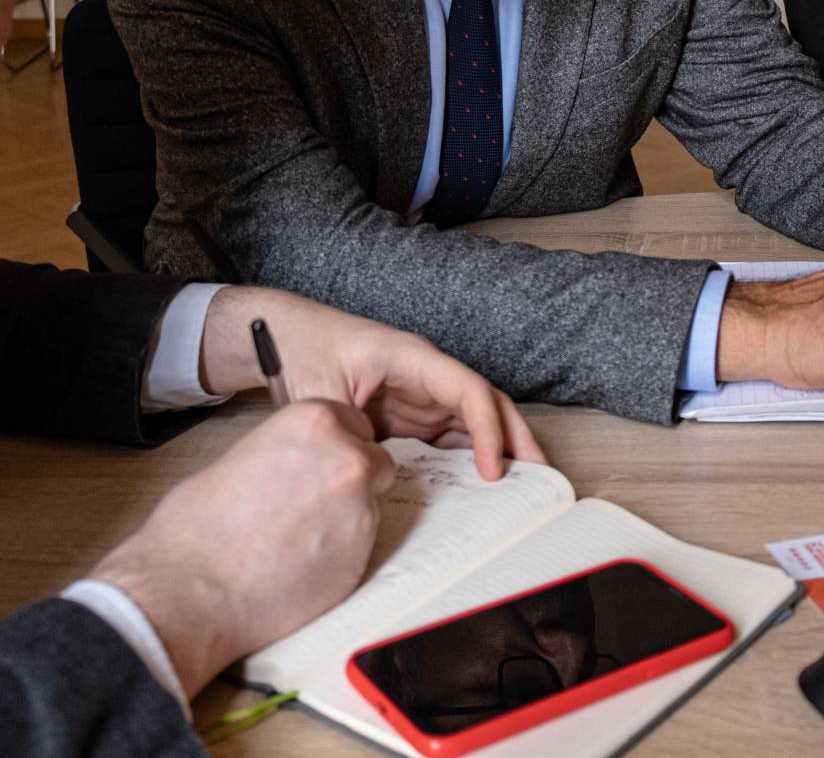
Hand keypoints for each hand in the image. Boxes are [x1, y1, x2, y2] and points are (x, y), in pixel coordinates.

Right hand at [93, 398, 396, 695]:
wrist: (192, 591)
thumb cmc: (198, 528)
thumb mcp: (238, 458)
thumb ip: (283, 454)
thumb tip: (292, 465)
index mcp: (314, 422)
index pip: (355, 423)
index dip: (338, 445)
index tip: (322, 462)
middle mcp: (348, 459)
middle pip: (374, 463)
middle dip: (351, 480)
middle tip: (313, 503)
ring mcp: (361, 511)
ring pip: (370, 508)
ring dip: (346, 518)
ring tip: (297, 539)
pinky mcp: (363, 560)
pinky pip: (362, 549)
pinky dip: (341, 554)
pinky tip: (301, 564)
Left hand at [200, 286, 544, 479]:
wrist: (281, 336)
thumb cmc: (301, 350)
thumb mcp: (317, 393)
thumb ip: (344, 431)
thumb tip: (374, 472)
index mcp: (411, 357)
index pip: (468, 390)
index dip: (488, 430)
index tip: (494, 471)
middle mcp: (425, 373)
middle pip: (485, 402)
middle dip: (517, 438)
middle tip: (542, 479)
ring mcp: (420, 392)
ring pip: (473, 420)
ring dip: (500, 449)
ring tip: (524, 488)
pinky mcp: (410, 411)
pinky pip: (449, 435)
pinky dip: (470, 458)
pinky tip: (481, 487)